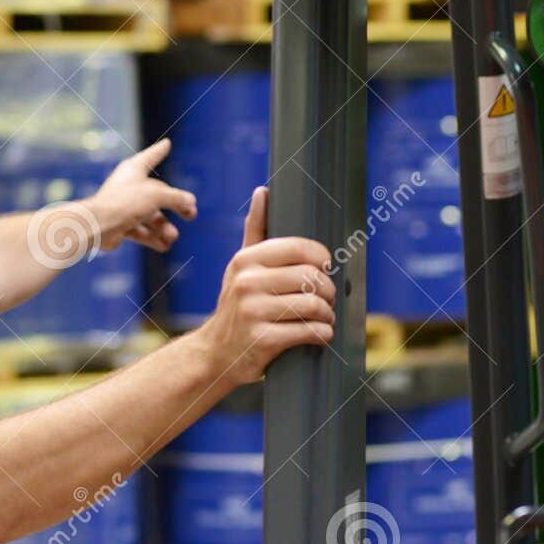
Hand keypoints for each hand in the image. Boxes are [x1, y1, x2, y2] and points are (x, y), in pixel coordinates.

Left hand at [86, 138, 197, 253]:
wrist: (98, 225)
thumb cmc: (126, 202)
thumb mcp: (158, 195)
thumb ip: (177, 198)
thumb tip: (191, 202)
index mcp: (134, 170)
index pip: (151, 156)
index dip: (159, 151)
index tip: (167, 144)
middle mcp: (129, 186)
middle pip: (158, 194)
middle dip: (176, 206)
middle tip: (191, 215)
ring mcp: (125, 206)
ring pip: (150, 216)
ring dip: (164, 227)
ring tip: (172, 236)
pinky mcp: (120, 225)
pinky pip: (141, 231)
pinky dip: (153, 238)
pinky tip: (164, 246)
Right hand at [193, 187, 335, 385]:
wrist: (215, 353)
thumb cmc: (236, 305)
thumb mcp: (241, 266)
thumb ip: (256, 229)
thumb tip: (263, 190)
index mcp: (246, 259)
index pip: (299, 248)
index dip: (322, 258)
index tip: (325, 268)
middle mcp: (246, 282)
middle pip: (311, 277)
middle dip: (328, 290)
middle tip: (327, 298)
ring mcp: (253, 312)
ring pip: (314, 305)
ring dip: (328, 314)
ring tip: (324, 317)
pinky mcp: (262, 340)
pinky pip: (309, 331)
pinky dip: (323, 333)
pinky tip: (320, 333)